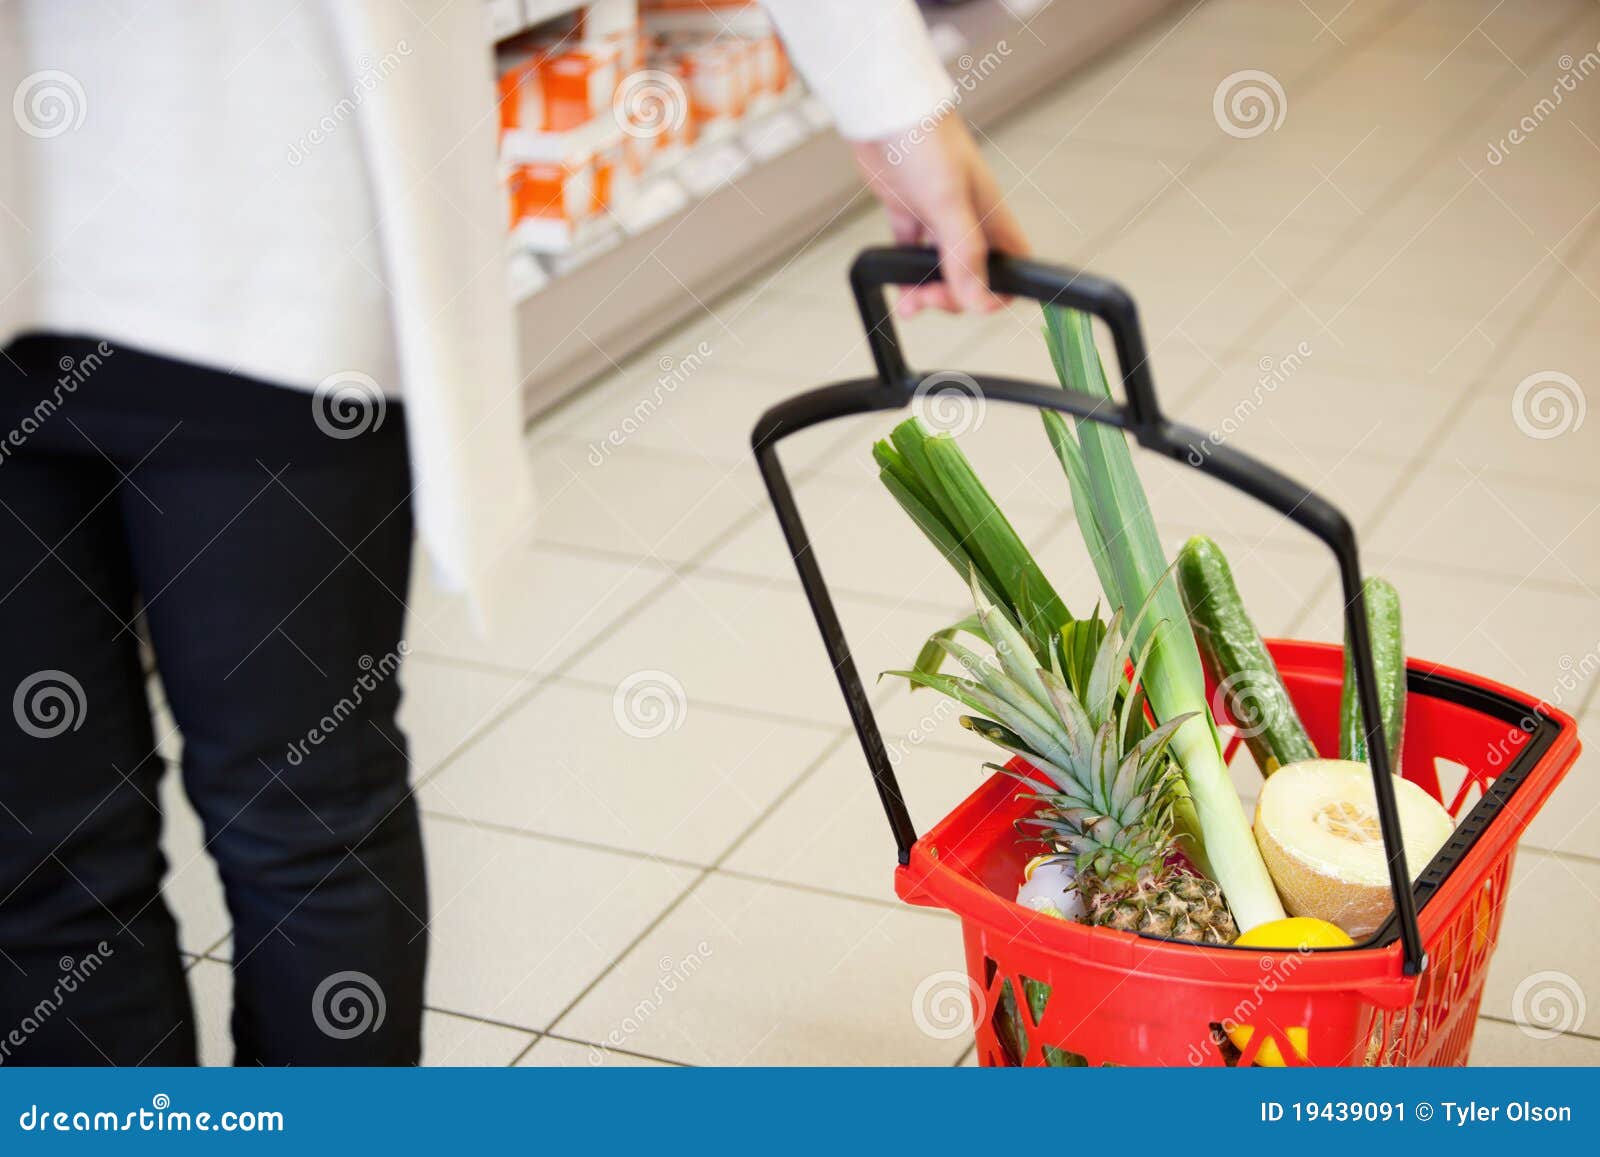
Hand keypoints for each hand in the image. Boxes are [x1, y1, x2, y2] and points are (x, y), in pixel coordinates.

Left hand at [851, 114, 1029, 316]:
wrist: (886, 109)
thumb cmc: (925, 140)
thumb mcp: (948, 203)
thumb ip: (964, 254)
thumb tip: (976, 300)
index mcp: (990, 216)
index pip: (1012, 266)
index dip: (1000, 292)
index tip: (973, 303)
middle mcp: (969, 219)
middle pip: (973, 275)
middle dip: (954, 295)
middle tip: (929, 298)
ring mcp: (939, 217)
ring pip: (942, 267)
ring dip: (927, 289)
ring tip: (911, 303)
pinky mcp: (911, 212)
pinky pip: (911, 253)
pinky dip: (905, 273)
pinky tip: (897, 284)